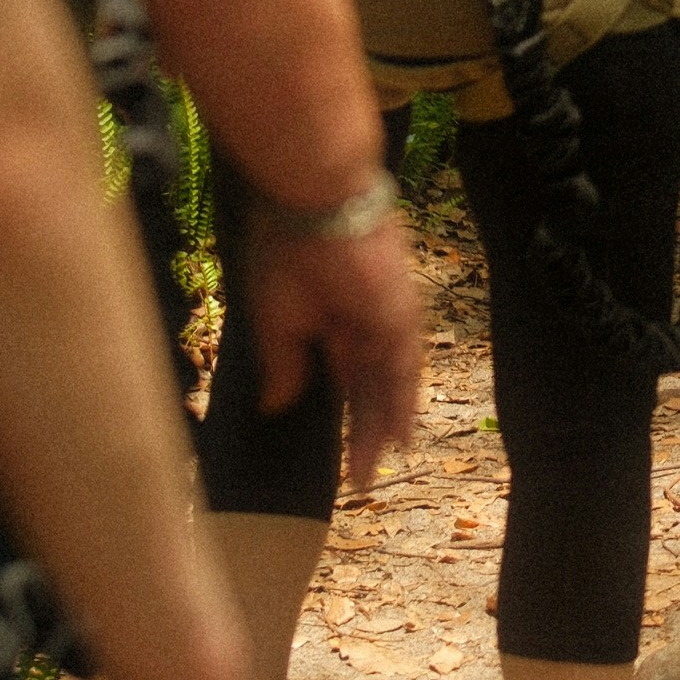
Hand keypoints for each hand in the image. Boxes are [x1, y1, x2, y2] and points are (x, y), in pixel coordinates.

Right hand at [246, 216, 421, 493]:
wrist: (313, 203)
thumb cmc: (287, 250)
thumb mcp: (277, 319)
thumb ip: (284, 365)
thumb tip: (276, 406)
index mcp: (335, 318)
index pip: (347, 376)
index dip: (344, 412)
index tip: (335, 451)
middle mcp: (366, 322)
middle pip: (370, 386)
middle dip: (366, 430)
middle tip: (360, 476)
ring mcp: (387, 319)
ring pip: (388, 384)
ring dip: (381, 427)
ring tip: (372, 471)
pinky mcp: (400, 316)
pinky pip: (403, 369)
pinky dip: (402, 404)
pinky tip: (399, 436)